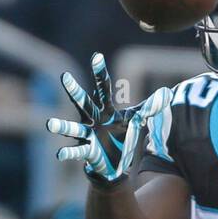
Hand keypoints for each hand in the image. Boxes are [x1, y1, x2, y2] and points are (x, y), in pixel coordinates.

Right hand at [47, 52, 170, 186]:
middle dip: (75, 91)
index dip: (100, 73)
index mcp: (105, 110)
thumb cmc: (119, 136)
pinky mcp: (86, 151)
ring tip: (50, 125)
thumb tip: (167, 93)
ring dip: (62, 127)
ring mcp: (87, 135)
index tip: (97, 56)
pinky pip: (75, 152)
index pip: (103, 88)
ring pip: (73, 128)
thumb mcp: (134, 121)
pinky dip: (68, 153)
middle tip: (65, 77)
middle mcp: (92, 119)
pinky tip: (60, 154)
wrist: (112, 162)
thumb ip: (149, 108)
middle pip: (83, 103)